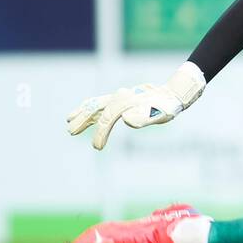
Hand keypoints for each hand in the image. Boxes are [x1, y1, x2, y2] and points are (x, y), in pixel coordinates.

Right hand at [67, 62, 205, 150]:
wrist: (173, 94)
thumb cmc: (168, 107)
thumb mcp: (161, 114)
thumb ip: (145, 117)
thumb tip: (126, 119)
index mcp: (128, 102)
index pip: (109, 118)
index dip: (101, 133)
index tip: (97, 147)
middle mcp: (121, 97)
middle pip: (98, 108)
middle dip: (83, 120)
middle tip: (70, 132)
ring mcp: (120, 96)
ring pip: (97, 104)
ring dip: (83, 113)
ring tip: (69, 122)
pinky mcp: (121, 99)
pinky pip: (102, 103)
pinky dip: (91, 107)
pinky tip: (83, 113)